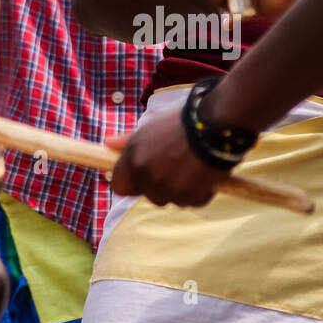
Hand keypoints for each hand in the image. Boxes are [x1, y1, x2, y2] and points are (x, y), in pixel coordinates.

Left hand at [106, 116, 226, 208]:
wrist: (214, 124)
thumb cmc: (180, 121)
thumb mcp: (151, 126)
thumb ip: (128, 140)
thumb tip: (107, 143)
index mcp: (133, 158)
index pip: (120, 186)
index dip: (131, 182)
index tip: (141, 178)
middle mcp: (148, 176)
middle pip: (149, 194)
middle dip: (159, 185)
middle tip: (174, 166)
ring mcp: (169, 188)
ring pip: (171, 199)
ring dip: (180, 189)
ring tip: (191, 166)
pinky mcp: (191, 196)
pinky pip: (192, 201)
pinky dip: (199, 192)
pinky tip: (204, 173)